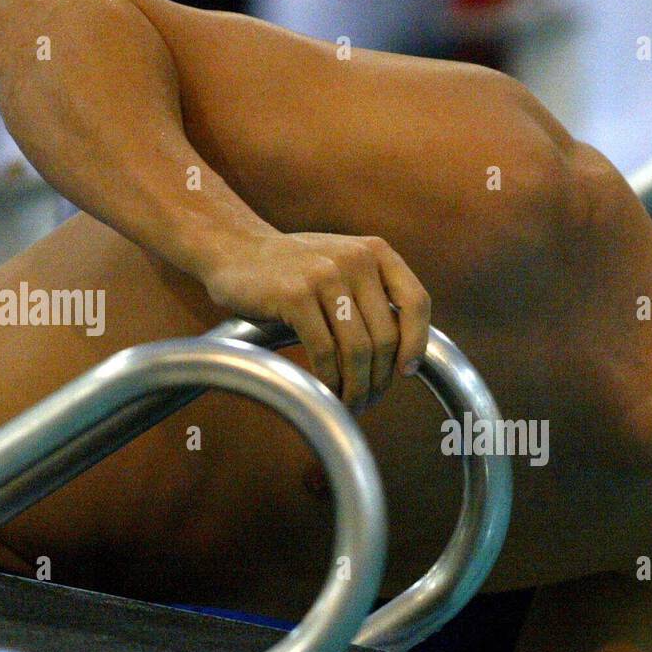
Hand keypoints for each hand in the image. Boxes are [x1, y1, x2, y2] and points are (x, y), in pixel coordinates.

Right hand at [202, 230, 430, 411]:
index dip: (417, 343)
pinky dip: (328, 380)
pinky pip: (323, 352)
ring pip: (357, 350)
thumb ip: (374, 297)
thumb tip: (406, 357)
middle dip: (379, 378)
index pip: (416, 302)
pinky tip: (325, 390)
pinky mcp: (295, 295)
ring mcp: (325, 275)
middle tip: (368, 400)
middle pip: (385, 337)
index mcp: (376, 252)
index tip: (407, 371)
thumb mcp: (343, 265)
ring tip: (350, 403)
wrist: (234, 248)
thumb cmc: (293, 269)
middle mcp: (356, 259)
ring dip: (355, 387)